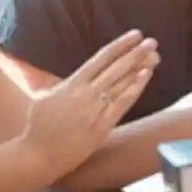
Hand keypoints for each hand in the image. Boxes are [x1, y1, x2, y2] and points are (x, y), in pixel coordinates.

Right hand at [18, 31, 158, 175]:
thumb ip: (61, 86)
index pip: (100, 58)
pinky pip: (122, 103)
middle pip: (115, 68)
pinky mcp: (102, 126)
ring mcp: (94, 109)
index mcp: (71, 84)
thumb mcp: (45, 98)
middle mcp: (85, 93)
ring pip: (121, 83)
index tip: (135, 35)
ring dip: (140, 67)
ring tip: (154, 55)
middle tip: (152, 41)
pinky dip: (134, 88)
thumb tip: (73, 78)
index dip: (120, 45)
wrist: (37, 156)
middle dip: (135, 53)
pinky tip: (145, 76)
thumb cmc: (39, 128)